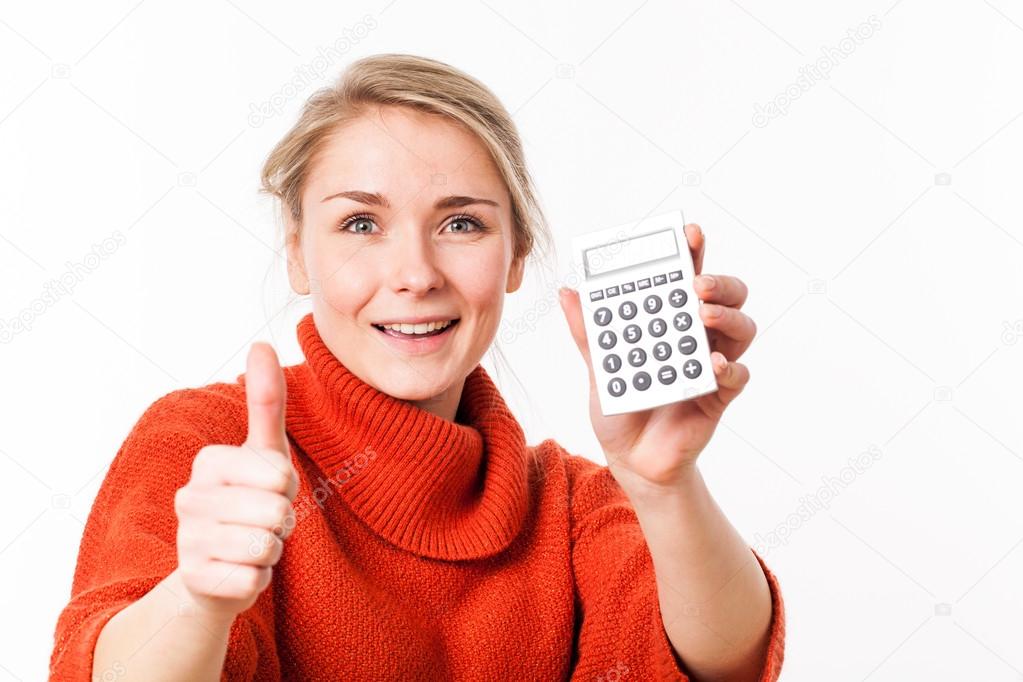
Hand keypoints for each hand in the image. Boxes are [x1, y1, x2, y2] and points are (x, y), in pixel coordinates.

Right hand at [173, 343, 298, 617]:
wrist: (214, 571)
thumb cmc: (248, 502)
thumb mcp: (264, 452)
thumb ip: (266, 401)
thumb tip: (262, 342)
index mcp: (209, 462)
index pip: (280, 475)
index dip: (287, 489)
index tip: (268, 491)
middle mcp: (189, 497)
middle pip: (276, 512)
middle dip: (282, 522)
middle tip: (262, 522)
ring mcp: (187, 540)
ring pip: (267, 546)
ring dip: (272, 550)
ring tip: (252, 545)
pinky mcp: (194, 580)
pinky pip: (255, 579)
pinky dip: (258, 578)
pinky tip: (239, 570)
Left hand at [559, 223, 755, 497]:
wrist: (630, 461)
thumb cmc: (619, 409)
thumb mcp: (598, 368)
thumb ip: (589, 332)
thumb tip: (567, 291)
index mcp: (669, 321)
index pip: (686, 278)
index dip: (691, 252)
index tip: (688, 232)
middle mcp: (696, 336)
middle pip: (726, 295)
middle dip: (717, 280)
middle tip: (695, 282)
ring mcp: (711, 364)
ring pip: (741, 328)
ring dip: (726, 314)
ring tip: (701, 313)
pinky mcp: (720, 397)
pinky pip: (738, 376)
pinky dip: (729, 366)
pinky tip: (712, 363)